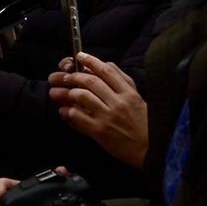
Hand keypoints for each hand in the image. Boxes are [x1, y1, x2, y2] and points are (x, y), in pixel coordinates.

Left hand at [49, 54, 148, 170]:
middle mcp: (118, 102)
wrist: (149, 149)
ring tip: (57, 92)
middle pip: (90, 81)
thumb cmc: (143, 124)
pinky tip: (64, 111)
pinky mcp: (99, 131)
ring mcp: (107, 116)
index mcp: (128, 93)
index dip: (91, 61)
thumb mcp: (137, 99)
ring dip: (65, 92)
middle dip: (73, 76)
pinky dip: (67, 112)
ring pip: (81, 96)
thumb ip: (123, 81)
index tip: (79, 56)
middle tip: (63, 77)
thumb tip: (106, 65)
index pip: (107, 71)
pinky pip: (77, 116)